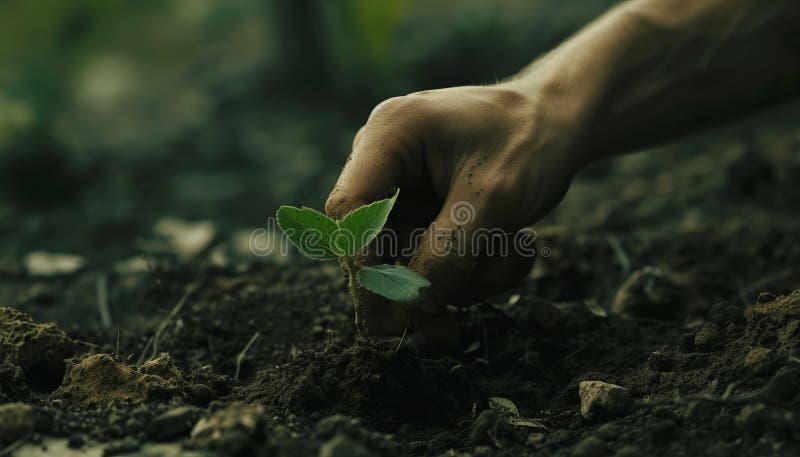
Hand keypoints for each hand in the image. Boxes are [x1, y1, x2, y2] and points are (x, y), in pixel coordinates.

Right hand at [326, 83, 586, 337]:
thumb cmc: (531, 141)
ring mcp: (404, 194)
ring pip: (408, 265)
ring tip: (517, 248)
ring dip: (464, 277)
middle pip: (373, 247)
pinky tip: (516, 246)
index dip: (366, 259)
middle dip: (422, 282)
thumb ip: (449, 253)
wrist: (561, 126)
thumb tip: (413, 306)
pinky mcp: (425, 218)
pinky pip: (434, 265)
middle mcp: (385, 165)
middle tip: (449, 330)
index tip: (403, 299)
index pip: (350, 208)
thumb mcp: (496, 198)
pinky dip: (475, 271)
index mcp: (390, 136)